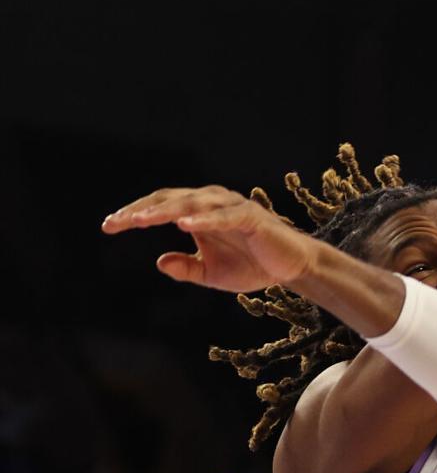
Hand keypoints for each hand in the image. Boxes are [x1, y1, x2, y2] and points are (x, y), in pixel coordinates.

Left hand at [101, 186, 316, 291]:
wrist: (291, 269)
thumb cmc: (252, 266)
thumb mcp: (210, 273)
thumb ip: (186, 268)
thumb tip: (160, 261)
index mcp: (201, 212)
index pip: (161, 205)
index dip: (135, 213)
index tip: (108, 226)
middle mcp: (214, 203)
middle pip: (170, 199)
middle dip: (141, 210)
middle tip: (115, 223)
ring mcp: (232, 208)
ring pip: (193, 204)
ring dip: (166, 211)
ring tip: (141, 221)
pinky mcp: (251, 218)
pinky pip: (224, 217)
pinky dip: (205, 220)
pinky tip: (184, 225)